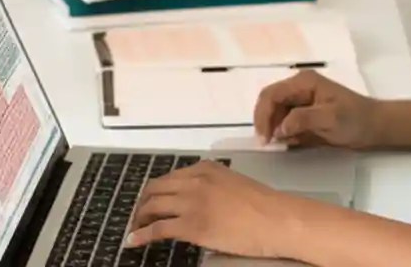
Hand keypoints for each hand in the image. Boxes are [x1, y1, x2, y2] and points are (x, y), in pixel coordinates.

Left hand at [126, 160, 299, 258]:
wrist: (276, 219)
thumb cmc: (264, 206)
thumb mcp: (233, 185)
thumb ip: (212, 188)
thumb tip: (198, 203)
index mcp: (205, 168)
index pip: (169, 178)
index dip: (155, 192)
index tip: (151, 203)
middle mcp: (194, 180)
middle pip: (155, 189)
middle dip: (142, 204)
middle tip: (139, 217)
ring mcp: (191, 202)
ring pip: (152, 207)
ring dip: (139, 219)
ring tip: (134, 230)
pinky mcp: (191, 225)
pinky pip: (157, 229)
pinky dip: (141, 235)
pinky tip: (133, 241)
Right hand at [254, 70, 379, 148]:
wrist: (375, 127)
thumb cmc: (355, 119)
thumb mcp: (330, 119)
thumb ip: (302, 120)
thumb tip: (279, 129)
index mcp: (304, 82)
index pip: (271, 95)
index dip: (263, 116)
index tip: (265, 139)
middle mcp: (299, 88)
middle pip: (270, 102)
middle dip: (266, 123)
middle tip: (268, 144)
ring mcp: (302, 100)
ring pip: (276, 113)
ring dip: (275, 129)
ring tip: (282, 145)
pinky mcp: (305, 113)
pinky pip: (286, 122)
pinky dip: (284, 133)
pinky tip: (291, 143)